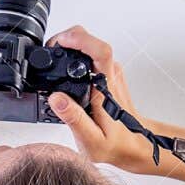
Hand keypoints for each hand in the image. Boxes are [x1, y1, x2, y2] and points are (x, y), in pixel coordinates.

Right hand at [45, 25, 155, 171]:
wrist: (134, 145)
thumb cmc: (116, 144)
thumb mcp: (92, 140)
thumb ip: (74, 118)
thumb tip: (56, 98)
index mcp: (106, 88)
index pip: (100, 51)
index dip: (80, 40)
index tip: (61, 42)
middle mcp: (111, 76)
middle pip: (93, 42)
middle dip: (68, 39)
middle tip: (51, 50)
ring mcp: (111, 74)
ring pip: (91, 47)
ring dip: (71, 46)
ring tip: (54, 58)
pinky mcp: (108, 75)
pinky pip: (92, 56)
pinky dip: (76, 55)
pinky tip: (66, 68)